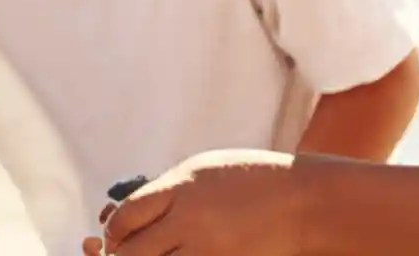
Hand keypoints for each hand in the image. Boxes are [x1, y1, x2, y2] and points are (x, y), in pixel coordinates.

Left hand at [84, 149, 306, 255]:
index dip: (114, 232)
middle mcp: (190, 220)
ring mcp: (207, 250)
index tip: (118, 237)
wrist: (304, 202)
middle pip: (131, 254)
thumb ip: (165, 191)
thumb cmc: (252, 181)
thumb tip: (121, 213)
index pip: (125, 217)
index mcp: (182, 188)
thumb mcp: (204, 171)